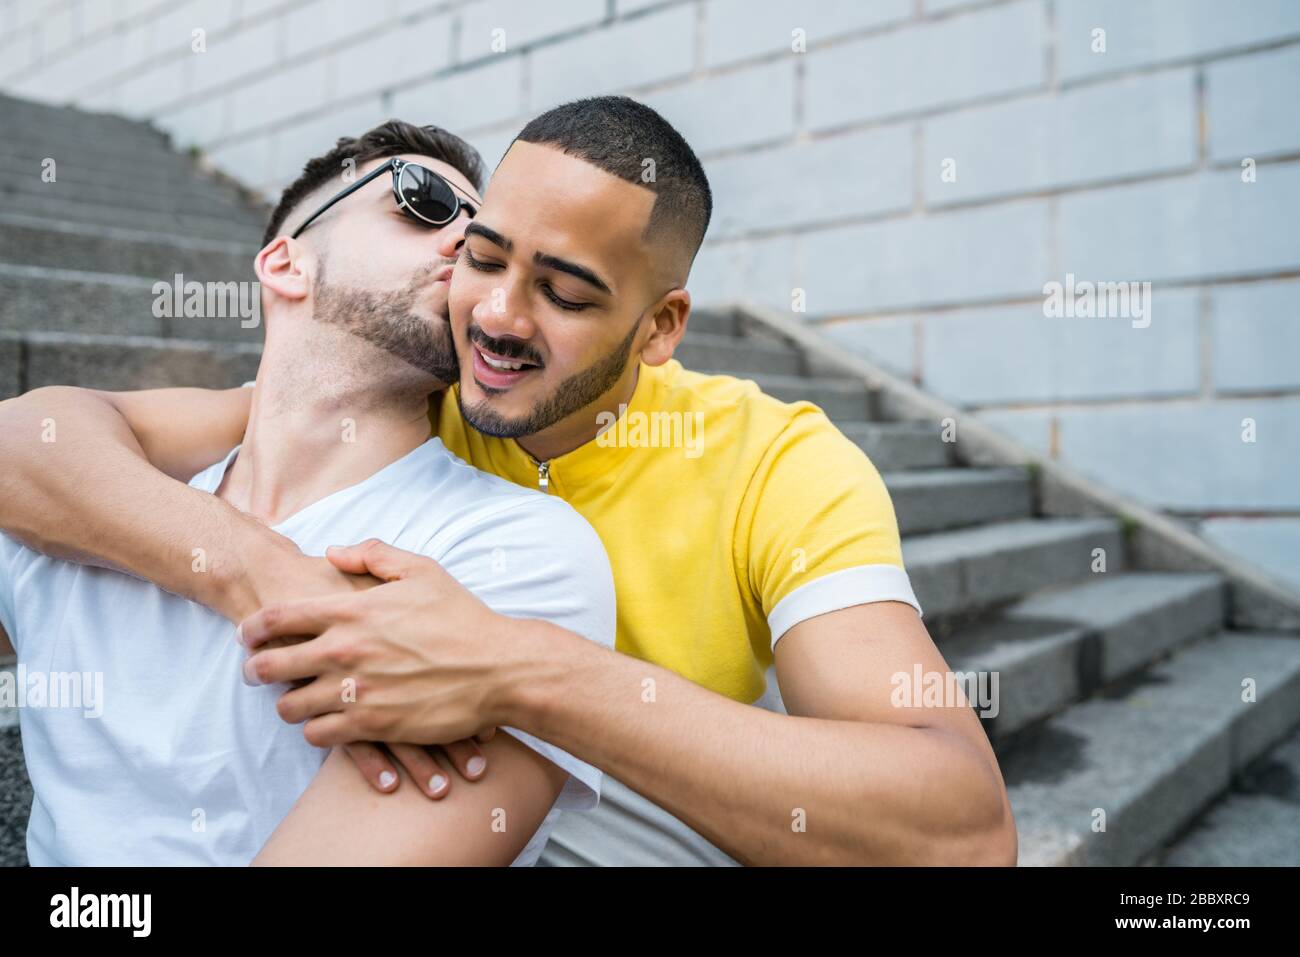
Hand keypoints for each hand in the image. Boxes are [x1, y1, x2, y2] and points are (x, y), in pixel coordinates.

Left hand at [236, 539, 525, 750]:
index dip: (253, 627)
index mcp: (352, 611)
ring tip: (293, 701)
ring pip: (289, 706)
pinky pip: (317, 735)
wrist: (497, 669)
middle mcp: (345, 651)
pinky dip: (315, 729)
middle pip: (271, 665)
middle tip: (256, 672)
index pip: (279, 618)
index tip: (247, 634)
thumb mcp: (422, 570)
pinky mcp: (370, 726)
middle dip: (255, 669)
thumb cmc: (462, 618)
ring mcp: (354, 692)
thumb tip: (334, 553)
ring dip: (286, 703)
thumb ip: (373, 555)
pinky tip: (324, 722)